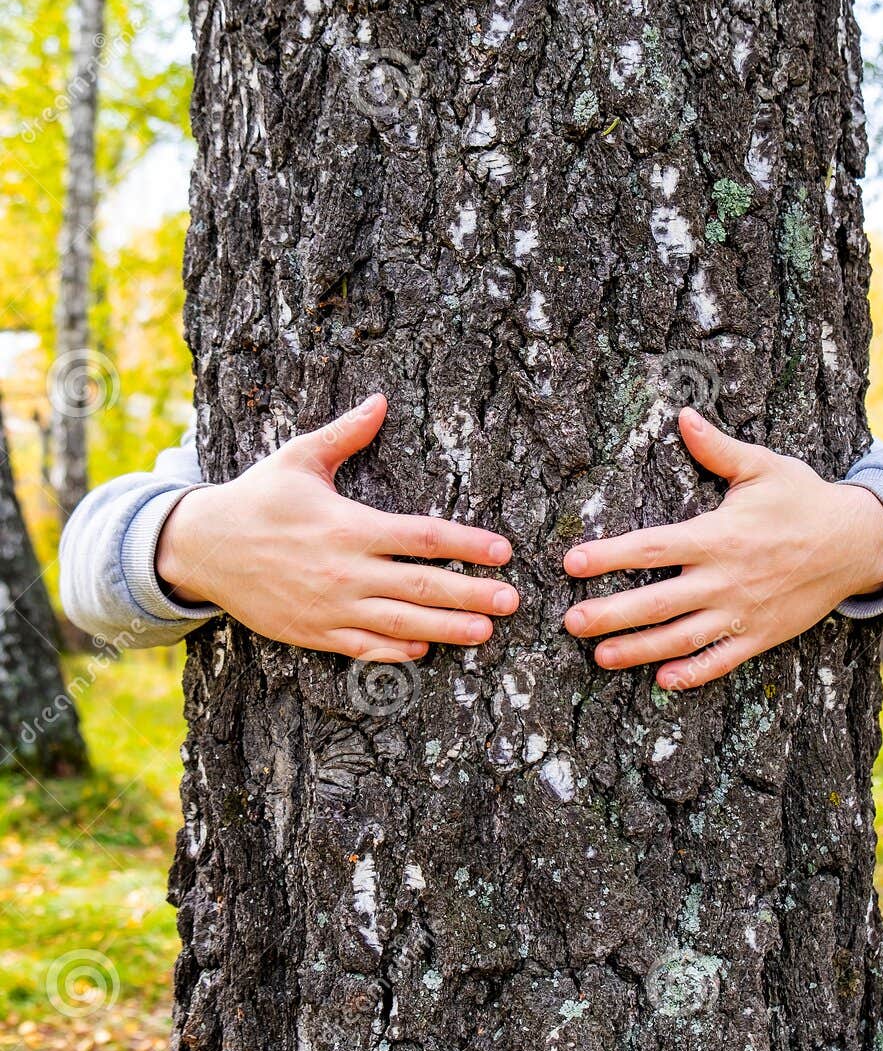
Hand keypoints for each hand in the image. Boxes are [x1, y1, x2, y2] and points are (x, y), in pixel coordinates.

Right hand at [156, 395, 518, 661]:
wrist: (202, 548)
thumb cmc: (256, 498)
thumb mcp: (298, 458)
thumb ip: (345, 434)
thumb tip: (380, 399)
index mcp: (350, 526)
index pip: (423, 537)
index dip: (468, 545)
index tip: (502, 551)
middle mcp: (346, 570)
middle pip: (423, 586)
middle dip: (473, 594)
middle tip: (513, 601)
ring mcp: (331, 607)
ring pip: (401, 623)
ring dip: (447, 629)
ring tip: (485, 631)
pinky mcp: (314, 632)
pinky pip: (364, 647)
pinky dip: (396, 651)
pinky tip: (425, 650)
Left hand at [563, 408, 882, 690]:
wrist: (858, 543)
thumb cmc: (804, 499)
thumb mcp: (763, 467)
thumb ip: (718, 449)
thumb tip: (684, 417)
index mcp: (718, 536)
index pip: (652, 548)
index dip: (609, 556)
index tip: (572, 563)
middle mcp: (724, 579)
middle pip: (656, 602)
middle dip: (611, 614)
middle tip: (571, 622)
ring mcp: (742, 612)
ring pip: (681, 638)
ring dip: (638, 649)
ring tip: (601, 656)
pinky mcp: (761, 634)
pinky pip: (722, 660)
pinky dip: (693, 673)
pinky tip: (663, 679)